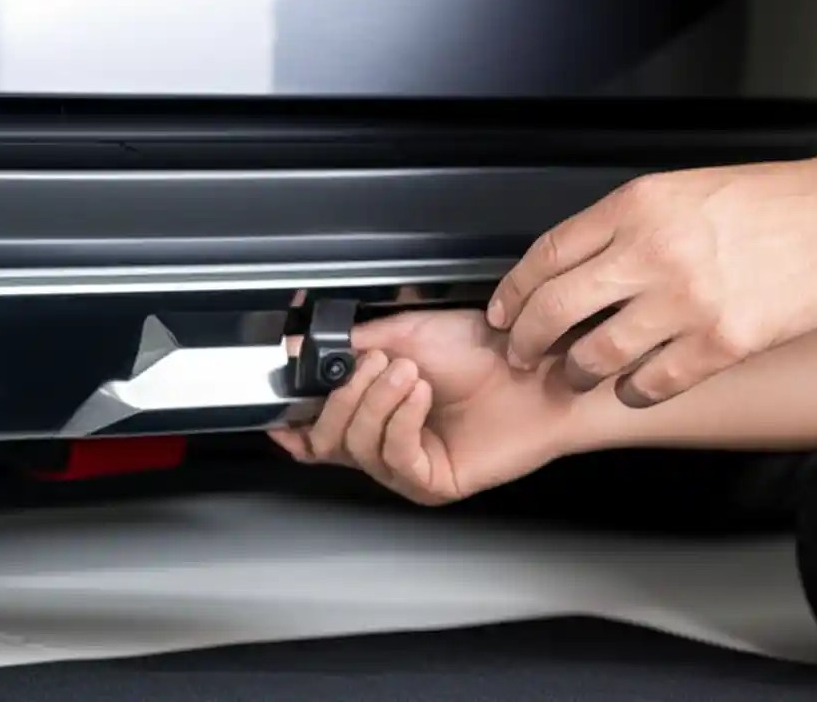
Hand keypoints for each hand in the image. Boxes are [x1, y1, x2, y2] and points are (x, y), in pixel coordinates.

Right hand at [269, 310, 579, 504]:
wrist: (536, 367)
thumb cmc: (484, 351)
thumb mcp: (405, 335)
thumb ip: (349, 346)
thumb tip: (296, 351)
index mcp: (372, 411)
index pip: (314, 430)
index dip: (292, 419)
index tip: (281, 398)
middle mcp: (383, 444)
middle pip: (325, 440)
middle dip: (341, 397)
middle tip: (373, 363)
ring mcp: (406, 468)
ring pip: (356, 447)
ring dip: (375, 402)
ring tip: (407, 371)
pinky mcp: (433, 483)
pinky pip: (394, 458)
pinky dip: (400, 420)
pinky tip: (420, 394)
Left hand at [486, 133, 816, 407]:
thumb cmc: (765, 203)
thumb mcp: (676, 192)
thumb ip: (621, 226)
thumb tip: (568, 266)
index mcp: (636, 207)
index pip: (546, 255)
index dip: (512, 291)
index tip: (502, 311)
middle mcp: (652, 252)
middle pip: (555, 308)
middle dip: (525, 340)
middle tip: (520, 354)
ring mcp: (686, 301)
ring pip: (596, 354)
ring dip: (576, 372)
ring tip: (575, 374)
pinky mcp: (720, 343)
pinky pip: (652, 383)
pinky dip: (633, 393)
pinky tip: (630, 389)